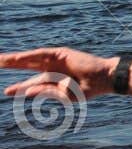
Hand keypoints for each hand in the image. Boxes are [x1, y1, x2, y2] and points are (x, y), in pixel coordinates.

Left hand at [0, 47, 116, 99]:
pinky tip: (15, 59)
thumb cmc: (88, 89)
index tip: (7, 92)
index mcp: (54, 80)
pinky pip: (40, 55)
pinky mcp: (60, 53)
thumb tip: (26, 92)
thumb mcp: (64, 95)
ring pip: (30, 59)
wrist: (104, 79)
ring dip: (13, 59)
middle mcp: (52, 68)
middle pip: (27, 66)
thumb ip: (46, 92)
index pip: (32, 82)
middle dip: (11, 65)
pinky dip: (28, 56)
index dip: (19, 87)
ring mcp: (56, 59)